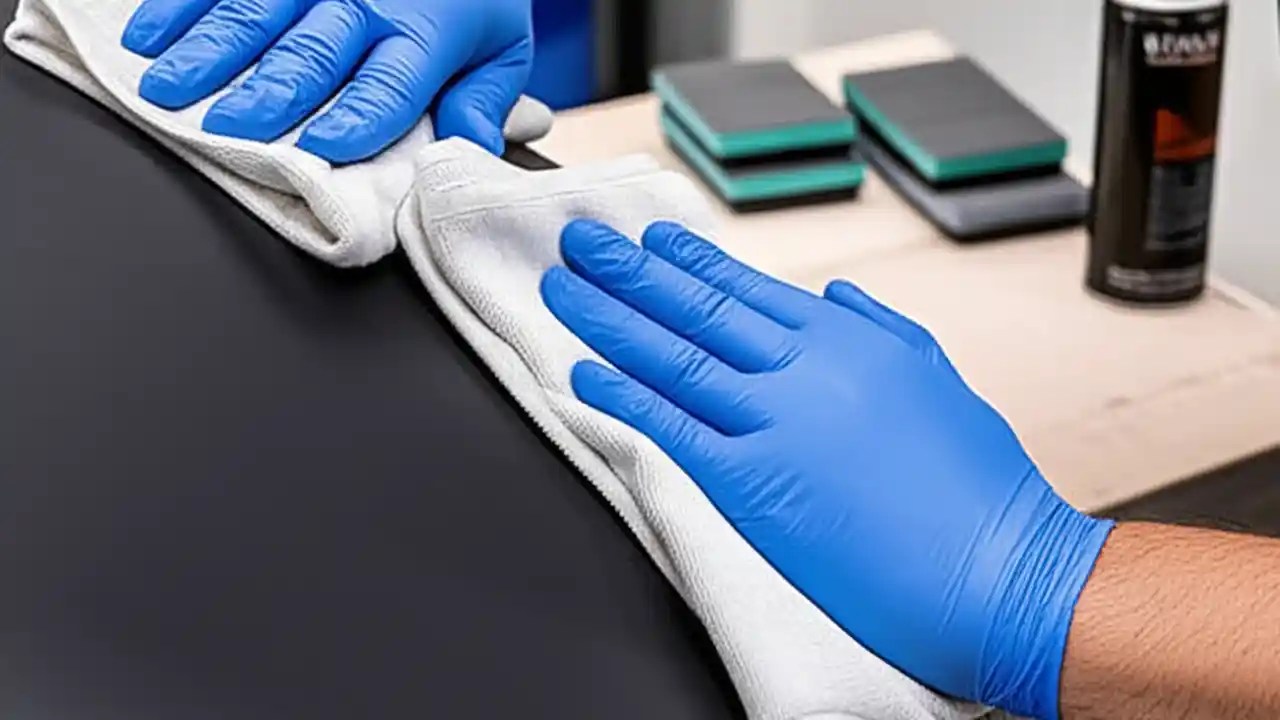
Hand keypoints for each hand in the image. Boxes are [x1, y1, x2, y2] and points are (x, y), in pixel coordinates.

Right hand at [121, 0, 533, 161]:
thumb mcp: (501, 48)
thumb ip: (481, 103)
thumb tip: (466, 156)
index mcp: (427, 28)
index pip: (388, 82)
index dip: (356, 116)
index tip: (320, 148)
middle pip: (312, 50)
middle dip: (268, 90)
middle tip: (228, 127)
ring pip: (256, 11)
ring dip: (208, 51)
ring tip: (166, 88)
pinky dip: (180, 6)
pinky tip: (146, 35)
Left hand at [540, 220, 1113, 718]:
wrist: (998, 572)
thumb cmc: (978, 488)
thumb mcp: (935, 379)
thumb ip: (880, 326)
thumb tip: (836, 293)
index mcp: (851, 340)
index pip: (750, 287)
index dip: (689, 260)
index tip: (650, 240)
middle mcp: (807, 369)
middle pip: (699, 308)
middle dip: (631, 272)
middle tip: (583, 244)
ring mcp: (776, 424)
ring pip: (674, 358)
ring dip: (610, 320)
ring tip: (566, 291)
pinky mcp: (754, 485)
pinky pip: (672, 430)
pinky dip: (624, 397)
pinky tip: (587, 373)